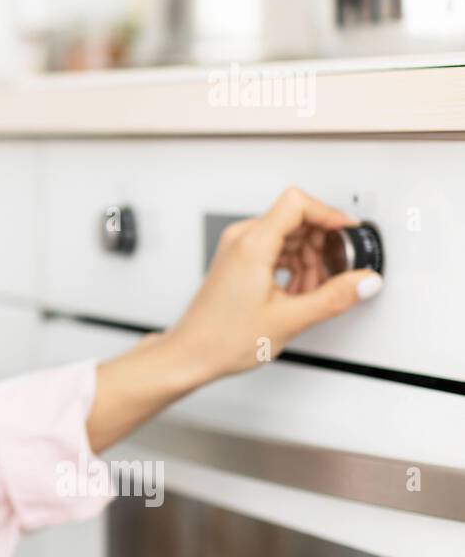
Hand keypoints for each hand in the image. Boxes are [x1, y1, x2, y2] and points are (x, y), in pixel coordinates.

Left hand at [165, 185, 382, 381]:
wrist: (191, 354)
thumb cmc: (223, 338)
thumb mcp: (290, 319)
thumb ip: (334, 297)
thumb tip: (365, 281)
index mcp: (252, 245)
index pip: (297, 203)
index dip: (328, 214)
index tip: (348, 231)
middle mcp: (241, 240)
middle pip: (296, 220)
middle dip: (321, 248)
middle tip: (334, 276)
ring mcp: (237, 250)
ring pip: (287, 238)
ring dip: (308, 262)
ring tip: (312, 294)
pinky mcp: (237, 262)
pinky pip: (274, 251)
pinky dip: (292, 267)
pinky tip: (298, 294)